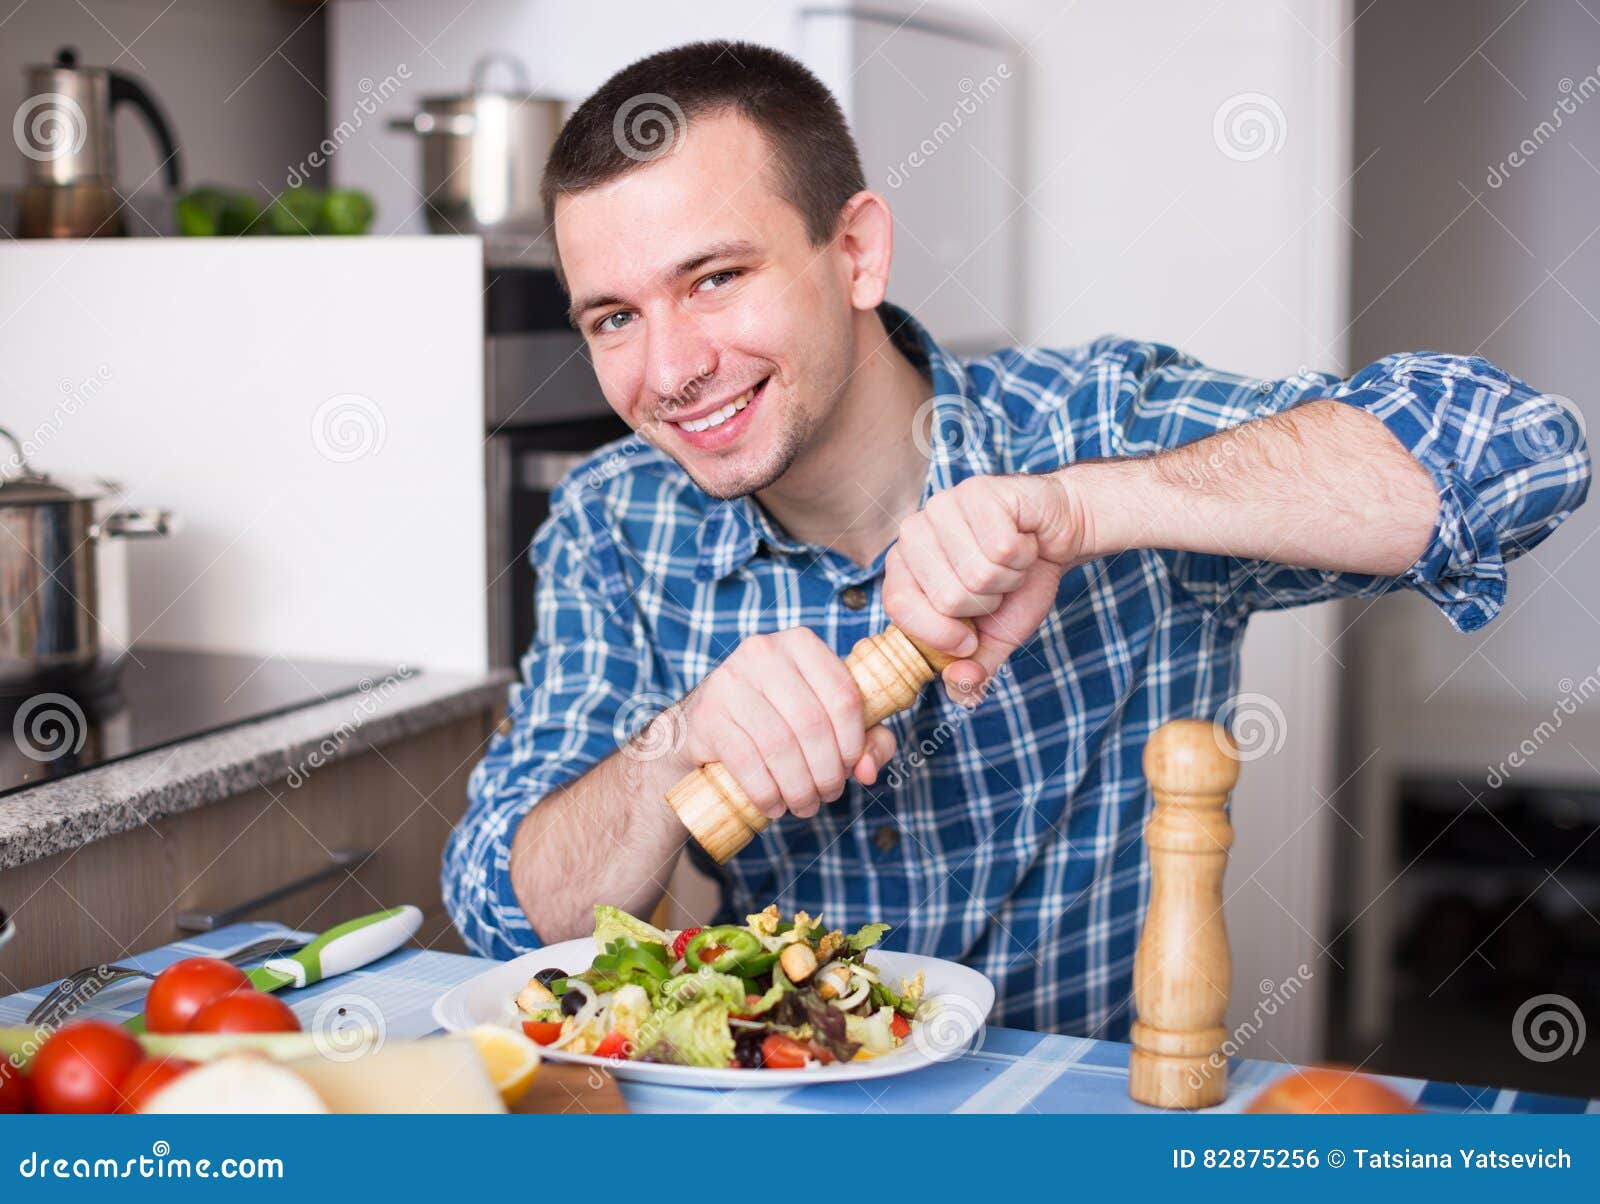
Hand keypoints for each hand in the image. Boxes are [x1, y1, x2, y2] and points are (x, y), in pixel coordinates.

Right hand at [666, 627, 895, 820]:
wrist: (705, 725)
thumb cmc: (777, 719)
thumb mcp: (826, 719)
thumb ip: (865, 740)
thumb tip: (869, 770)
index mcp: (801, 643)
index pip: (844, 695)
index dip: (854, 743)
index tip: (850, 769)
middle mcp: (763, 651)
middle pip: (812, 724)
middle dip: (827, 772)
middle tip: (827, 795)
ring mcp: (730, 680)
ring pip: (780, 745)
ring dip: (798, 788)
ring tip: (804, 805)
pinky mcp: (707, 714)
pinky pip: (746, 761)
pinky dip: (767, 792)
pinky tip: (775, 805)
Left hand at [884, 472, 1089, 698]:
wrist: (1057, 537)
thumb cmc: (1018, 584)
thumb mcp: (994, 637)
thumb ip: (973, 668)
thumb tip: (960, 689)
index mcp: (902, 568)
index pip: (900, 607)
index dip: (940, 633)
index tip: (968, 636)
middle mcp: (913, 533)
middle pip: (947, 597)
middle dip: (986, 603)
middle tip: (995, 584)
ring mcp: (942, 506)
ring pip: (978, 573)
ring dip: (1007, 578)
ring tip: (1008, 562)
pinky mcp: (977, 490)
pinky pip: (1003, 546)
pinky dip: (1023, 554)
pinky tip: (1021, 540)